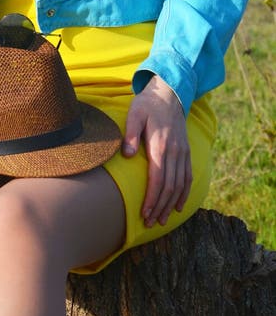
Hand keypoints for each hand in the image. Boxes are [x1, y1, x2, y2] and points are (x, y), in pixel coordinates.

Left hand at [122, 75, 191, 226]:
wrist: (169, 92)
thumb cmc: (147, 104)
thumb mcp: (134, 114)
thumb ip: (130, 134)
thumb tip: (127, 155)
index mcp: (161, 145)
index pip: (158, 179)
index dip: (152, 199)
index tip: (144, 213)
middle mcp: (175, 151)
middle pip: (169, 186)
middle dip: (159, 207)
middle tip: (150, 223)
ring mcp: (183, 152)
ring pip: (180, 185)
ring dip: (171, 204)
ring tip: (162, 220)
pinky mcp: (186, 151)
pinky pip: (187, 176)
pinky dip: (184, 193)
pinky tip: (178, 205)